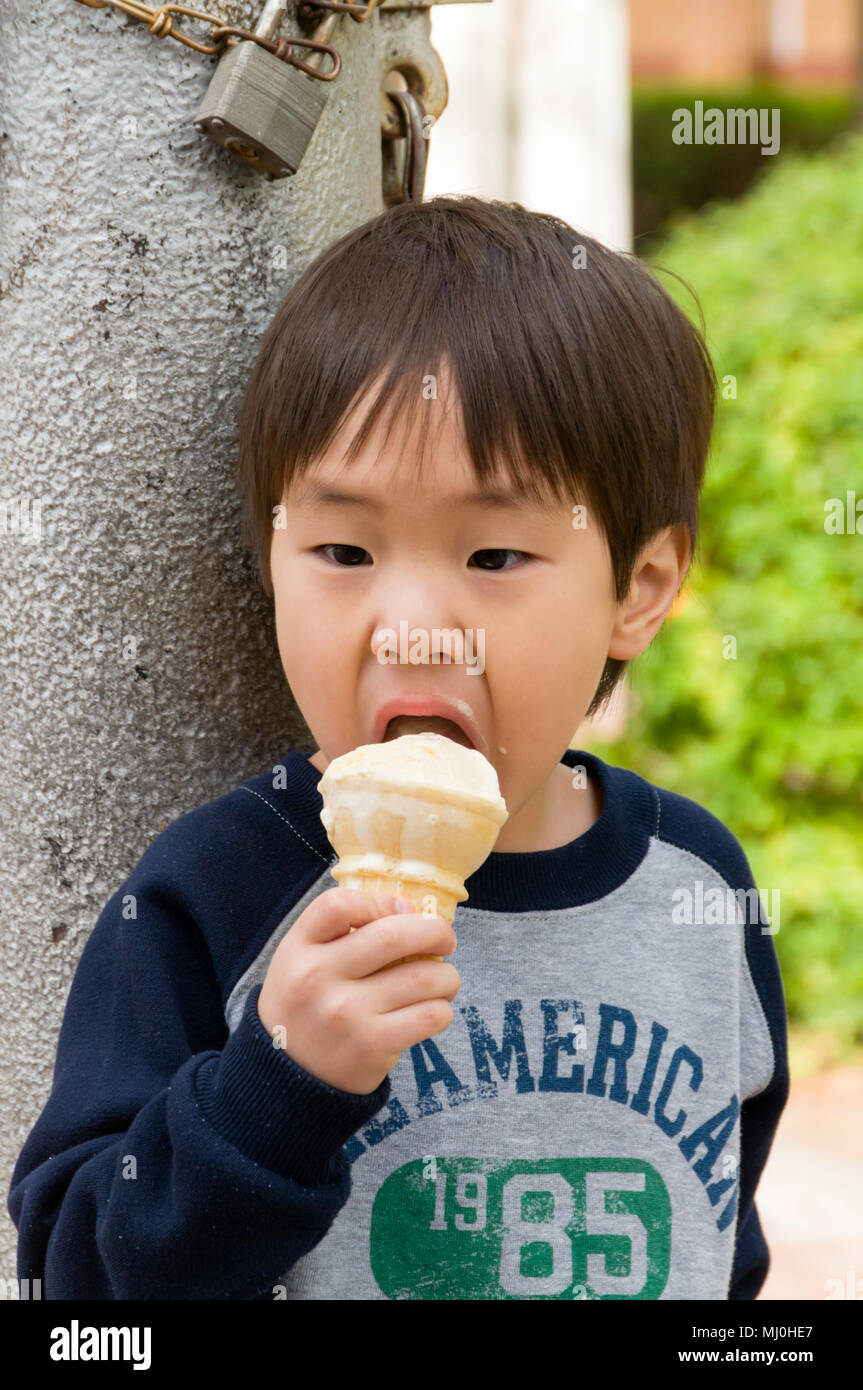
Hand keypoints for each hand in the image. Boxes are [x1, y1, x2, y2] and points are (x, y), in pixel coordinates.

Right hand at [257, 887, 459, 1093]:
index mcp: (298, 949)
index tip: (403, 910)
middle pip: (394, 935)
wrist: (286, 1078)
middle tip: (445, 940)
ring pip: (424, 977)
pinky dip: (442, 1008)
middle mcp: (318, 978)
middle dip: (436, 931)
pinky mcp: (372, 1046)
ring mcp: (346, 1014)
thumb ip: (339, 930)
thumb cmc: (305, 1006)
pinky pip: (430, 1015)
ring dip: (447, 976)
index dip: (381, 901)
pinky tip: (433, 1009)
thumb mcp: (300, 960)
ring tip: (443, 980)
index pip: (340, 904)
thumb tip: (410, 909)